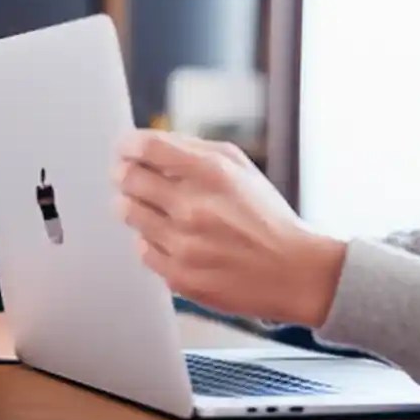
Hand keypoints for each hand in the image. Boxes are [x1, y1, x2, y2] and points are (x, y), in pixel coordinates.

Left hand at [116, 130, 347, 327]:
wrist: (293, 271)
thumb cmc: (266, 216)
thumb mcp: (241, 168)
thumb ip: (195, 150)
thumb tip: (149, 144)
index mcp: (211, 173)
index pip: (147, 147)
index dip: (129, 145)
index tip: (126, 149)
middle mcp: (193, 207)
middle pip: (128, 178)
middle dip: (125, 173)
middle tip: (130, 176)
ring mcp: (183, 244)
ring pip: (128, 213)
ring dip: (133, 205)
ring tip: (153, 208)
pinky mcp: (179, 276)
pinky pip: (142, 249)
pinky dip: (151, 240)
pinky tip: (172, 238)